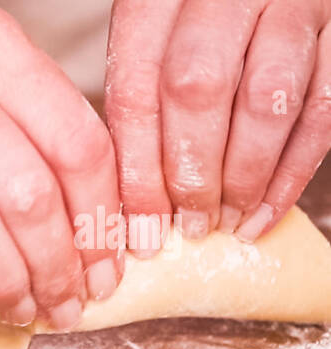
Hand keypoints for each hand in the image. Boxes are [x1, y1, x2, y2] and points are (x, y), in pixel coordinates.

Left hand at [107, 0, 330, 253]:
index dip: (136, 171)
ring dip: (244, 178)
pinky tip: (267, 209)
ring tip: (227, 223)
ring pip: (265, 101)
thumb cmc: (196, 21)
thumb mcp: (155, 40)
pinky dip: (294, 170)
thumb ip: (142, 99)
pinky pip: (322, 106)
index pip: (136, 89)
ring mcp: (292, 3)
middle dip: (191, 176)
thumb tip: (134, 204)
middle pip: (197, 91)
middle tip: (189, 227)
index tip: (140, 229)